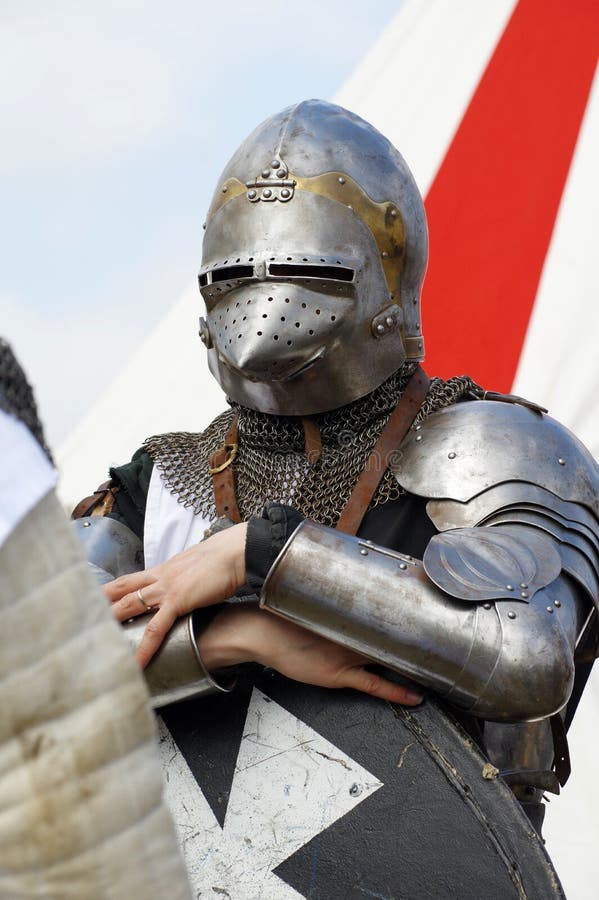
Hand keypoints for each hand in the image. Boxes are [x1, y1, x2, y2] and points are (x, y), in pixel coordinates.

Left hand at [103, 522, 246, 666]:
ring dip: (111, 623)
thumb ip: (182, 577)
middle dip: (99, 605)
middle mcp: (158, 577)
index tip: (91, 601)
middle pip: (120, 591)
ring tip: (96, 641)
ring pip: (129, 606)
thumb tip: (182, 585)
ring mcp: (166, 589)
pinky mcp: (179, 601)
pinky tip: (137, 661)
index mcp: (162, 569)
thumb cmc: (221, 558)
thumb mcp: (194, 566)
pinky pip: (157, 628)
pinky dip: (145, 646)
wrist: (236, 552)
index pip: (127, 580)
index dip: (107, 591)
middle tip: (79, 619)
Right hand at [199, 605, 422, 705]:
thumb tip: (350, 586)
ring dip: (410, 661)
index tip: (433, 610)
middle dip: (418, 636)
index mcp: (347, 612)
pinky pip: (374, 684)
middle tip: (445, 638)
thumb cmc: (283, 616)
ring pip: (388, 657)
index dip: (412, 613)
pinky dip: (396, 691)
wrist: (261, 631)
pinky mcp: (340, 674)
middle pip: (393, 634)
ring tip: (436, 664)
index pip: (388, 610)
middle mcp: (351, 632)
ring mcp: (347, 654)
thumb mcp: (313, 600)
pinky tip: (414, 696)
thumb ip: (336, 598)